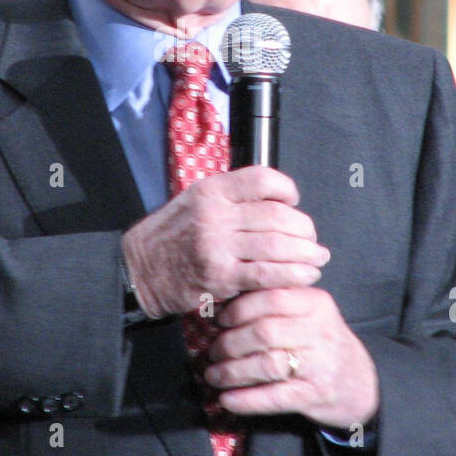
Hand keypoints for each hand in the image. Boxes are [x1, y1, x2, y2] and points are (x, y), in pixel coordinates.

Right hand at [121, 166, 328, 318]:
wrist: (138, 270)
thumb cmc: (170, 237)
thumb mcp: (193, 201)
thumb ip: (230, 198)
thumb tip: (273, 201)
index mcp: (211, 189)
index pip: (262, 179)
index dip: (287, 190)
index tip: (294, 203)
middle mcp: (215, 214)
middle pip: (277, 216)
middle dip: (304, 229)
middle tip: (313, 240)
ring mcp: (217, 245)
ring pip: (277, 245)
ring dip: (306, 254)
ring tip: (317, 259)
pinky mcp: (220, 276)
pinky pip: (267, 273)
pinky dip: (293, 275)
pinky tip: (305, 276)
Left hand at [204, 286, 379, 430]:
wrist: (362, 382)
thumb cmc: (323, 343)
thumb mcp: (310, 313)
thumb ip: (278, 303)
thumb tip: (225, 303)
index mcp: (316, 303)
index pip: (272, 297)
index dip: (240, 309)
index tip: (221, 320)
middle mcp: (320, 331)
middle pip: (264, 332)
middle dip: (230, 343)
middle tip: (213, 351)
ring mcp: (320, 364)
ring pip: (266, 365)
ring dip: (232, 372)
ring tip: (214, 376)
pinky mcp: (316, 395)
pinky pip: (275, 397)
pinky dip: (247, 400)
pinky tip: (228, 400)